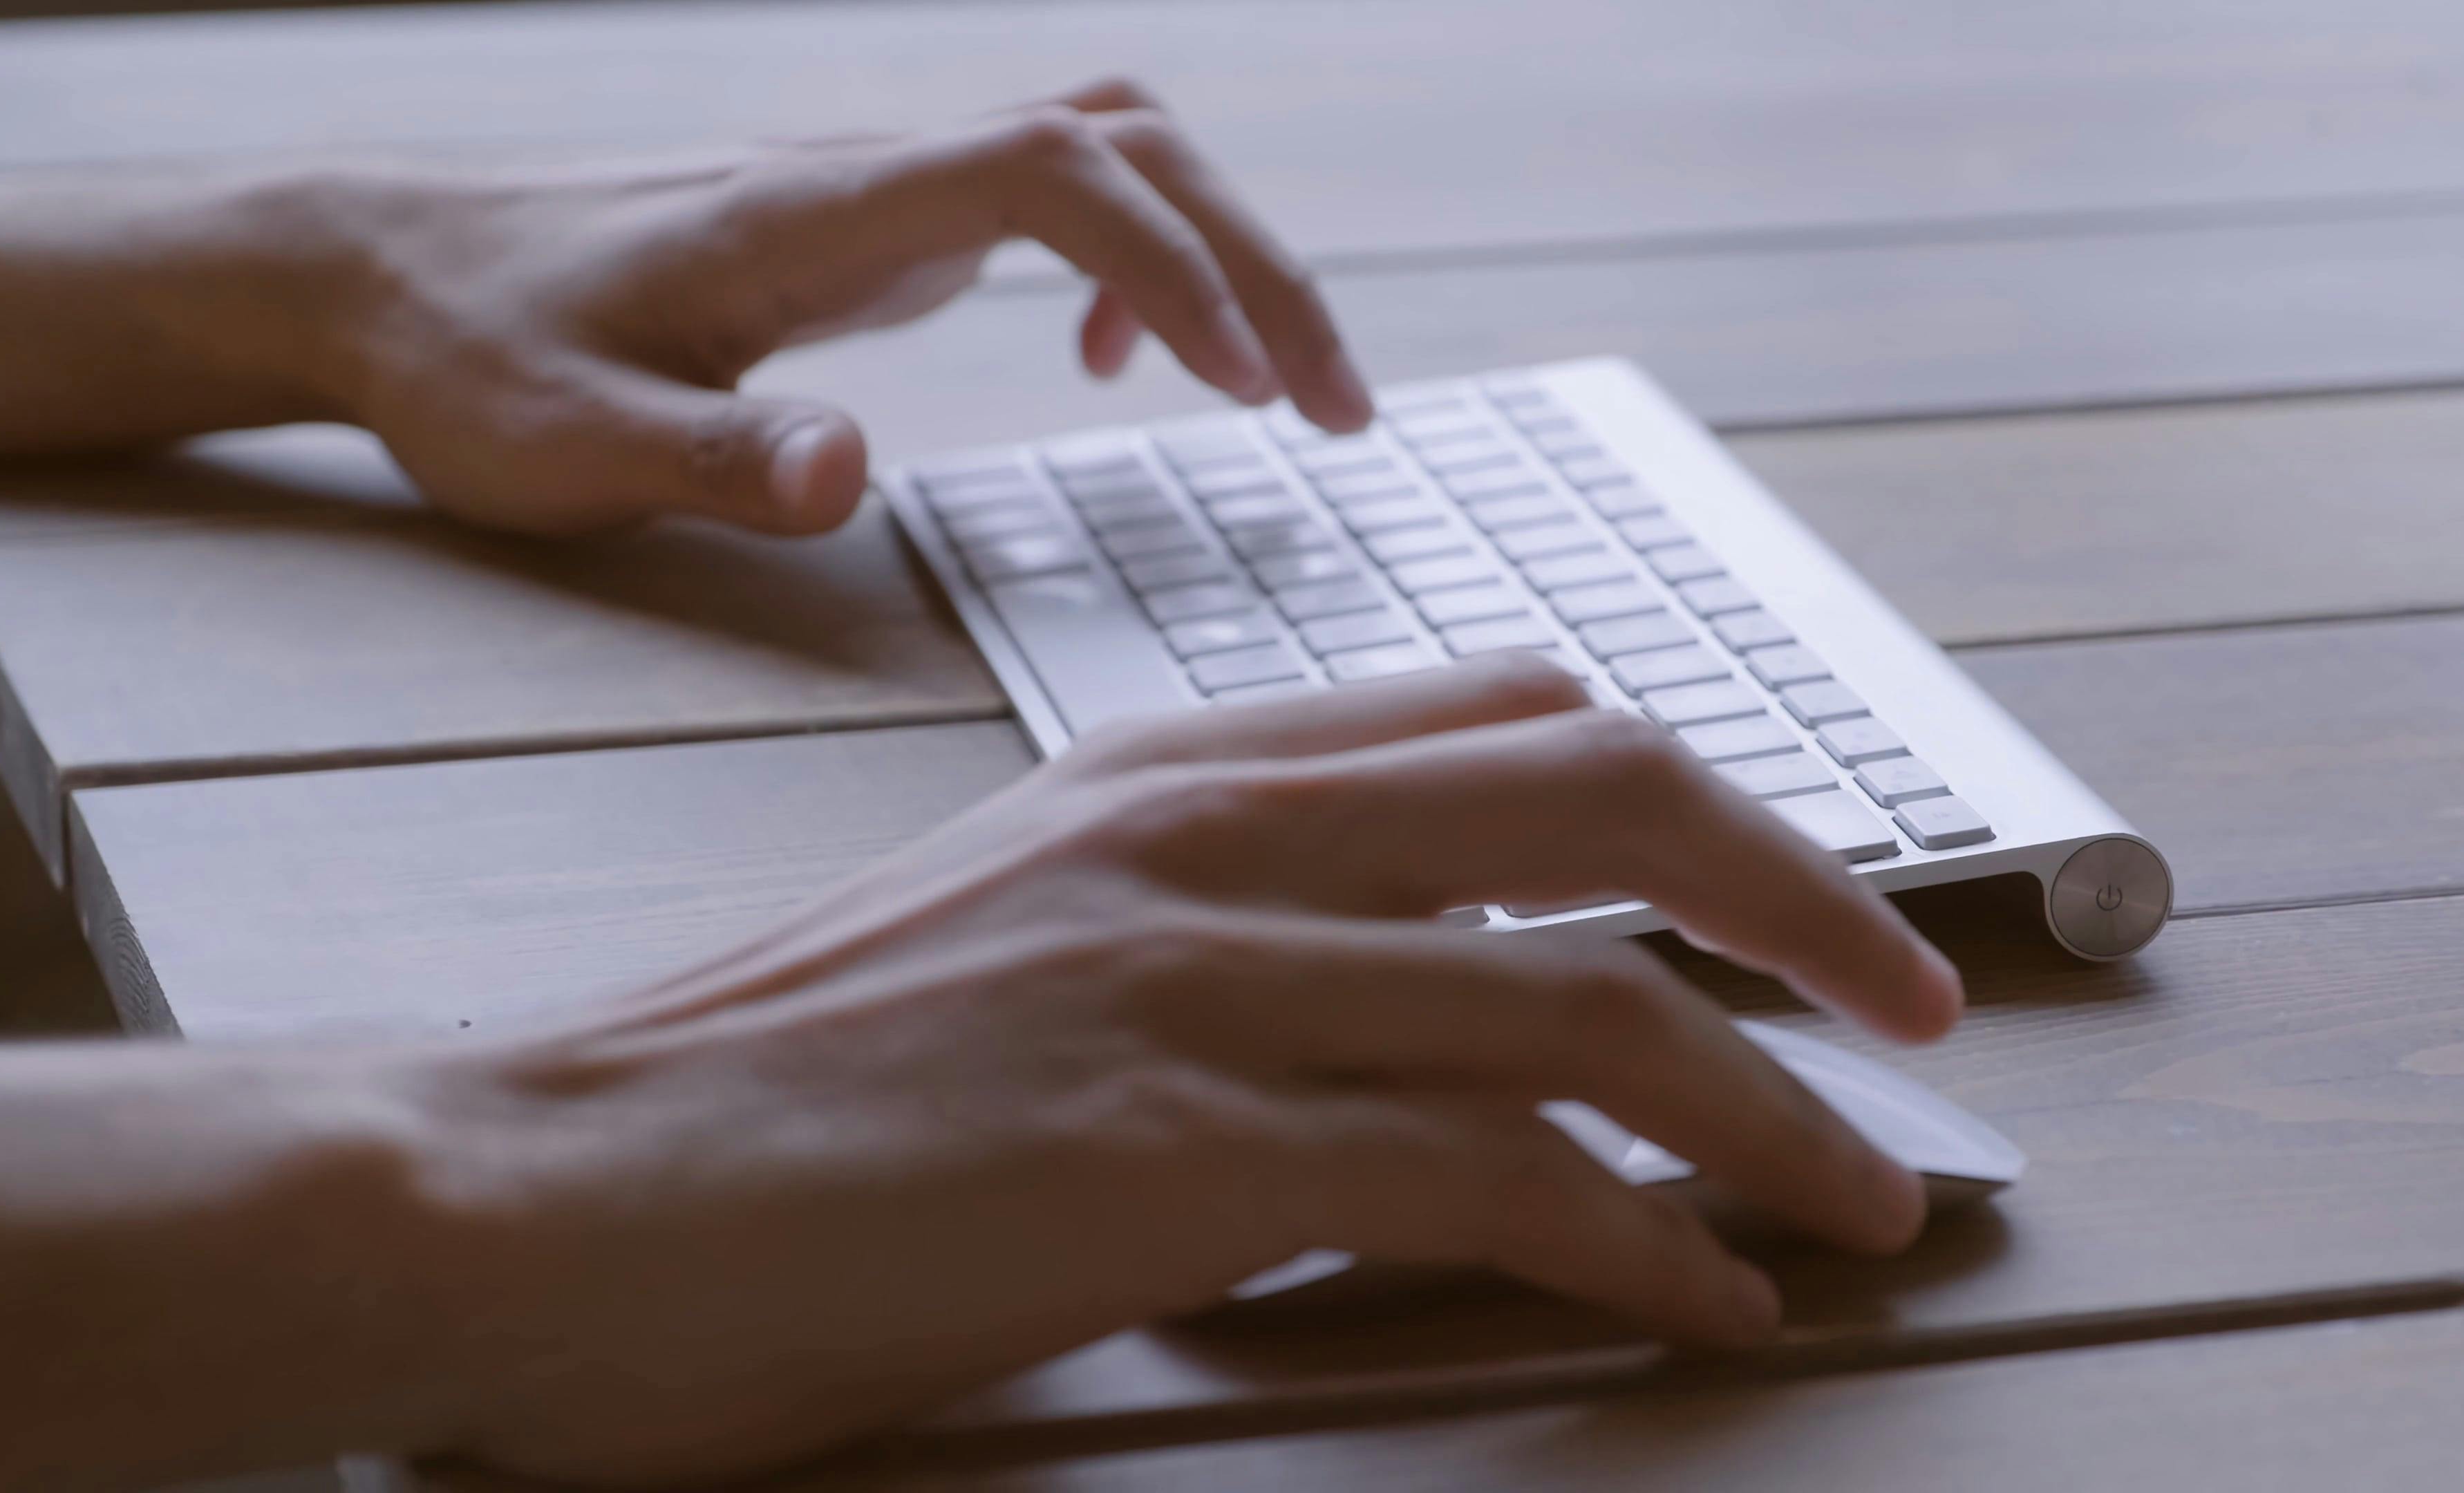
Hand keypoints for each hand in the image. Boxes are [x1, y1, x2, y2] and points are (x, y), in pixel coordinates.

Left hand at [42, 80, 1366, 534]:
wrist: (385, 269)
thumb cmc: (470, 356)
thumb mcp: (568, 442)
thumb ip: (717, 455)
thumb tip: (859, 475)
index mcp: (819, 212)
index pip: (1054, 171)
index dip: (1174, 262)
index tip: (1246, 386)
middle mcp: (871, 172)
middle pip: (1126, 142)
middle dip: (1253, 260)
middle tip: (1337, 406)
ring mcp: (881, 187)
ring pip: (1109, 153)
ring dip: (1216, 253)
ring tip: (1286, 386)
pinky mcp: (876, 223)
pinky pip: (1055, 196)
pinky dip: (1135, 269)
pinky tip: (1115, 368)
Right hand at [420, 656, 1962, 1482]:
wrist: (543, 1180)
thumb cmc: (764, 1088)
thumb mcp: (1001, 934)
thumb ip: (1187, 912)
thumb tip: (1374, 980)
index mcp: (1166, 770)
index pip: (1507, 713)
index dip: (1688, 797)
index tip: (1783, 893)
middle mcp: (1207, 834)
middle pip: (1610, 800)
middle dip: (1805, 900)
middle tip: (1920, 1011)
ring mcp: (1200, 978)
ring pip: (1600, 1008)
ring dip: (1773, 1117)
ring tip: (1863, 1207)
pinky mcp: (1177, 1145)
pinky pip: (1507, 1178)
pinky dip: (1647, 1243)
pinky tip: (1704, 1301)